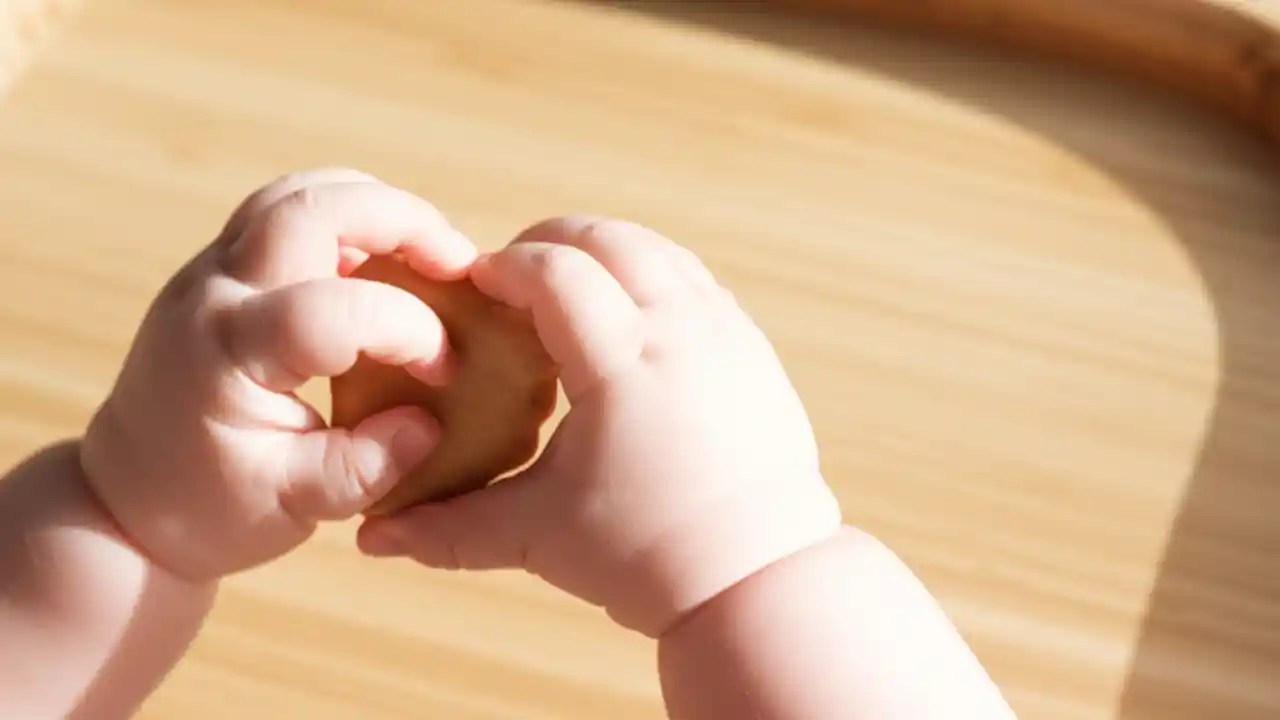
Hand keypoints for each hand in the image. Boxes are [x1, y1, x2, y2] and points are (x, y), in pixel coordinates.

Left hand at [80, 168, 476, 578]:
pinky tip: (389, 267)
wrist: (129, 500)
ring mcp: (213, 269)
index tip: (442, 373)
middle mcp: (213, 292)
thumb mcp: (294, 506)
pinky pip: (294, 211)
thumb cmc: (209, 509)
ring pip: (303, 192)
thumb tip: (431, 423)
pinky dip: (354, 222)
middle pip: (312, 206)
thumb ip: (367, 466)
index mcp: (225, 353)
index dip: (407, 330)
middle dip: (404, 221)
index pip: (330, 311)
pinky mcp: (226, 267)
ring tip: (432, 259)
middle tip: (462, 267)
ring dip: (379, 211)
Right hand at [358, 217, 841, 635]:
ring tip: (565, 292)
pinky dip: (652, 277)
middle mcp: (683, 332)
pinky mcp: (754, 351)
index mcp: (625, 364)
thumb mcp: (538, 537)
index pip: (555, 272)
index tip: (474, 287)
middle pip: (609, 239)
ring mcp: (728, 335)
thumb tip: (371, 537)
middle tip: (512, 277)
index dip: (504, 267)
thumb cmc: (648, 558)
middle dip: (551, 242)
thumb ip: (448, 529)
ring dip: (605, 253)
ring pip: (660, 251)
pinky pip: (697, 281)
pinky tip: (625, 321)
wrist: (759, 578)